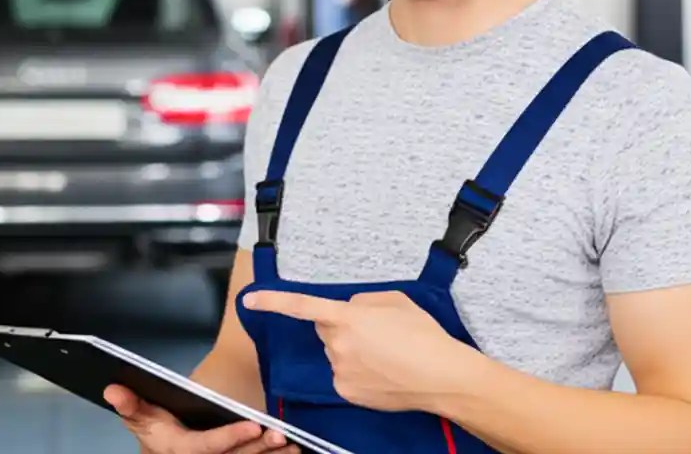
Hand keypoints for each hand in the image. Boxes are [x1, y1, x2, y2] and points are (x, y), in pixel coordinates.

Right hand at [103, 384, 298, 453]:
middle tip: (281, 434)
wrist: (161, 452)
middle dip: (260, 448)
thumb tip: (112, 388)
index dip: (231, 438)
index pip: (210, 447)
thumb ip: (129, 404)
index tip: (254, 425)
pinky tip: (293, 450)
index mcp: (181, 450)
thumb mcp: (139, 418)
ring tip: (293, 443)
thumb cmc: (154, 431)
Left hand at [242, 290, 477, 412]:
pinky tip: (382, 372)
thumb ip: (362, 301)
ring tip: (386, 355)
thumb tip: (348, 311)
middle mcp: (337, 344)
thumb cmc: (422, 334)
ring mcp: (340, 371)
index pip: (301, 306)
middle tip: (374, 333)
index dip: (272, 301)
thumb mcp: (393, 301)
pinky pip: (343, 375)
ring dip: (351, 351)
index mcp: (347, 317)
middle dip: (340, 328)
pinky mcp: (346, 392)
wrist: (441, 376)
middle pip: (326, 330)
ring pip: (336, 354)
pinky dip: (357, 372)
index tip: (249, 298)